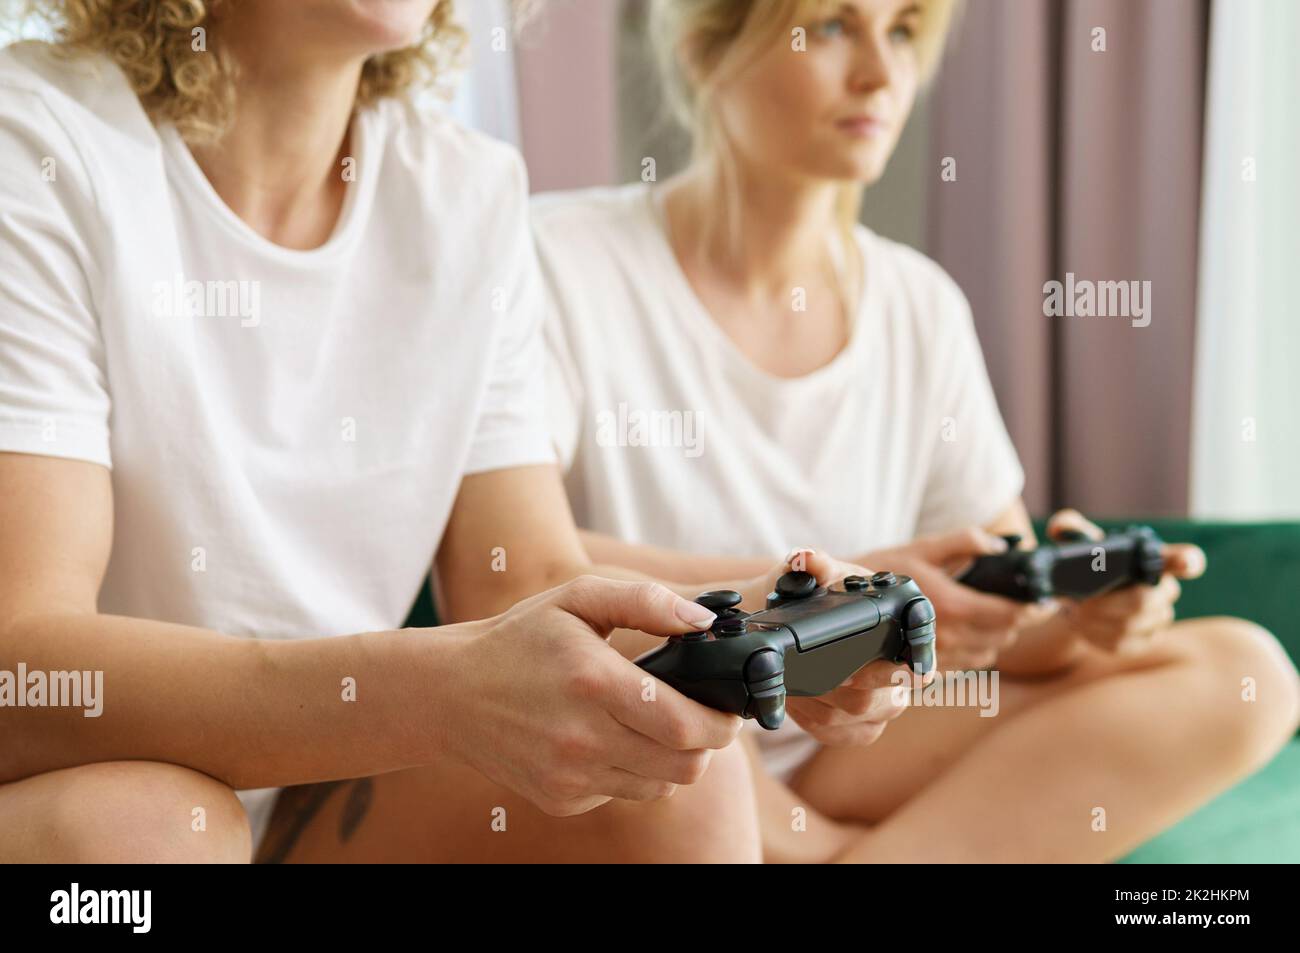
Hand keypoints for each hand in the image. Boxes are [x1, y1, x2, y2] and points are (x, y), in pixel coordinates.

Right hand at [439, 575, 741, 816]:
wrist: (450, 693)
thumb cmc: (521, 638)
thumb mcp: (578, 598)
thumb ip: (646, 602)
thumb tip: (704, 620)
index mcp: (594, 683)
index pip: (686, 727)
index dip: (722, 723)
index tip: (730, 709)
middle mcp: (583, 739)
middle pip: (685, 767)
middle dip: (707, 744)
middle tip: (701, 718)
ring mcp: (570, 776)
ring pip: (660, 787)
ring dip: (672, 760)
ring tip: (655, 725)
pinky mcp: (561, 800)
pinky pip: (623, 793)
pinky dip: (631, 771)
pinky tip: (609, 739)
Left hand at [755, 548, 930, 746]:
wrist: (783, 620)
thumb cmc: (808, 595)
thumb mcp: (812, 574)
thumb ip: (814, 565)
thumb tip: (807, 560)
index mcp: (899, 630)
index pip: (921, 661)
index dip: (905, 672)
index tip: (873, 672)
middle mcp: (901, 670)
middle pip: (887, 699)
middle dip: (845, 687)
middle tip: (812, 674)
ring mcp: (884, 703)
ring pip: (861, 717)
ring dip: (822, 702)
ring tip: (796, 681)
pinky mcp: (861, 727)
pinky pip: (843, 735)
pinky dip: (814, 720)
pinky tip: (797, 701)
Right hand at [855, 529, 1057, 670]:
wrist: (840, 601)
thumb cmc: (880, 569)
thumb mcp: (923, 548)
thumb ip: (964, 541)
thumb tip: (999, 544)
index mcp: (951, 606)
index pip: (1008, 616)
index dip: (1032, 609)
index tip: (1044, 599)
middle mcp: (946, 638)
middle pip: (1003, 636)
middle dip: (1016, 619)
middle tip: (1023, 601)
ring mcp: (936, 657)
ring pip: (988, 653)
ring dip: (998, 635)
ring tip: (996, 615)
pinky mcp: (926, 668)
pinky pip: (968, 664)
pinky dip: (978, 648)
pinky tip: (971, 631)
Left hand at [1036, 509, 1206, 653]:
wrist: (1079, 597)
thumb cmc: (1086, 563)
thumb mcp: (1075, 542)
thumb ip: (1068, 526)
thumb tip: (1059, 528)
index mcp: (1155, 559)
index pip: (1186, 559)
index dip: (1188, 561)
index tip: (1184, 562)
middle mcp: (1164, 590)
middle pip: (1146, 600)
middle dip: (1110, 602)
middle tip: (1082, 600)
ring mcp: (1157, 619)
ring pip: (1131, 625)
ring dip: (1098, 620)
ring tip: (1076, 611)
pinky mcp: (1142, 642)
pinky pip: (1121, 643)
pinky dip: (1096, 635)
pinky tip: (1083, 625)